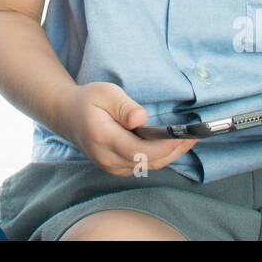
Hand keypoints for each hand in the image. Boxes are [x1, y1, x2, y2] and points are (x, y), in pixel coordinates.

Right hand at [57, 82, 196, 176]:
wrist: (66, 115)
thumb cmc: (87, 101)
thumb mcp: (104, 93)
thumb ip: (124, 106)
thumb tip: (141, 119)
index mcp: (104, 139)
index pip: (141, 151)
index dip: (165, 147)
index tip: (184, 136)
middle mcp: (108, 158)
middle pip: (148, 161)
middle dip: (174, 151)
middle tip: (194, 137)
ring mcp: (111, 166)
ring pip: (148, 166)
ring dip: (169, 154)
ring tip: (188, 140)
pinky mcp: (116, 167)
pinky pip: (142, 165)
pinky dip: (159, 156)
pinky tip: (171, 145)